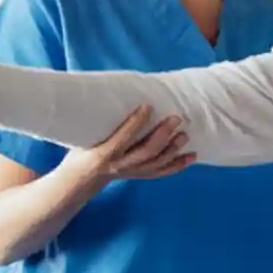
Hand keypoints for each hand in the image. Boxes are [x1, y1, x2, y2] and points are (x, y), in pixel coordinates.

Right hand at [66, 105, 195, 180]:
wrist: (81, 180)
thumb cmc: (82, 151)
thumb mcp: (85, 136)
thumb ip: (99, 121)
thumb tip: (113, 92)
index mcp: (104, 153)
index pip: (123, 137)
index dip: (137, 122)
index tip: (147, 106)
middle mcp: (120, 164)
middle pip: (146, 151)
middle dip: (163, 135)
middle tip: (176, 118)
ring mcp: (131, 172)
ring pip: (156, 163)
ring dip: (173, 149)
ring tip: (185, 134)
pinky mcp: (139, 176)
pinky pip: (161, 172)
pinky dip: (177, 165)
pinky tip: (191, 157)